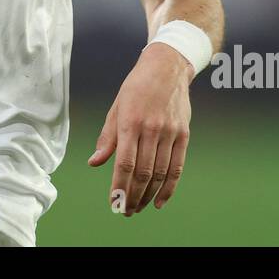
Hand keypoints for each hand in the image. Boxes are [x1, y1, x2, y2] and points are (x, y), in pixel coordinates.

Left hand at [87, 42, 194, 214]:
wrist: (167, 67)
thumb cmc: (136, 87)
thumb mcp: (116, 107)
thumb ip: (107, 137)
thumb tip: (94, 162)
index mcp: (130, 122)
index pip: (124, 164)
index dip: (119, 187)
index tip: (114, 203)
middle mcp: (151, 129)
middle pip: (143, 173)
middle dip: (132, 196)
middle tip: (125, 211)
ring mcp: (170, 132)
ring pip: (160, 173)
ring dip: (148, 195)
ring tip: (138, 208)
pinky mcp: (183, 134)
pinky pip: (177, 167)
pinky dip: (169, 187)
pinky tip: (159, 200)